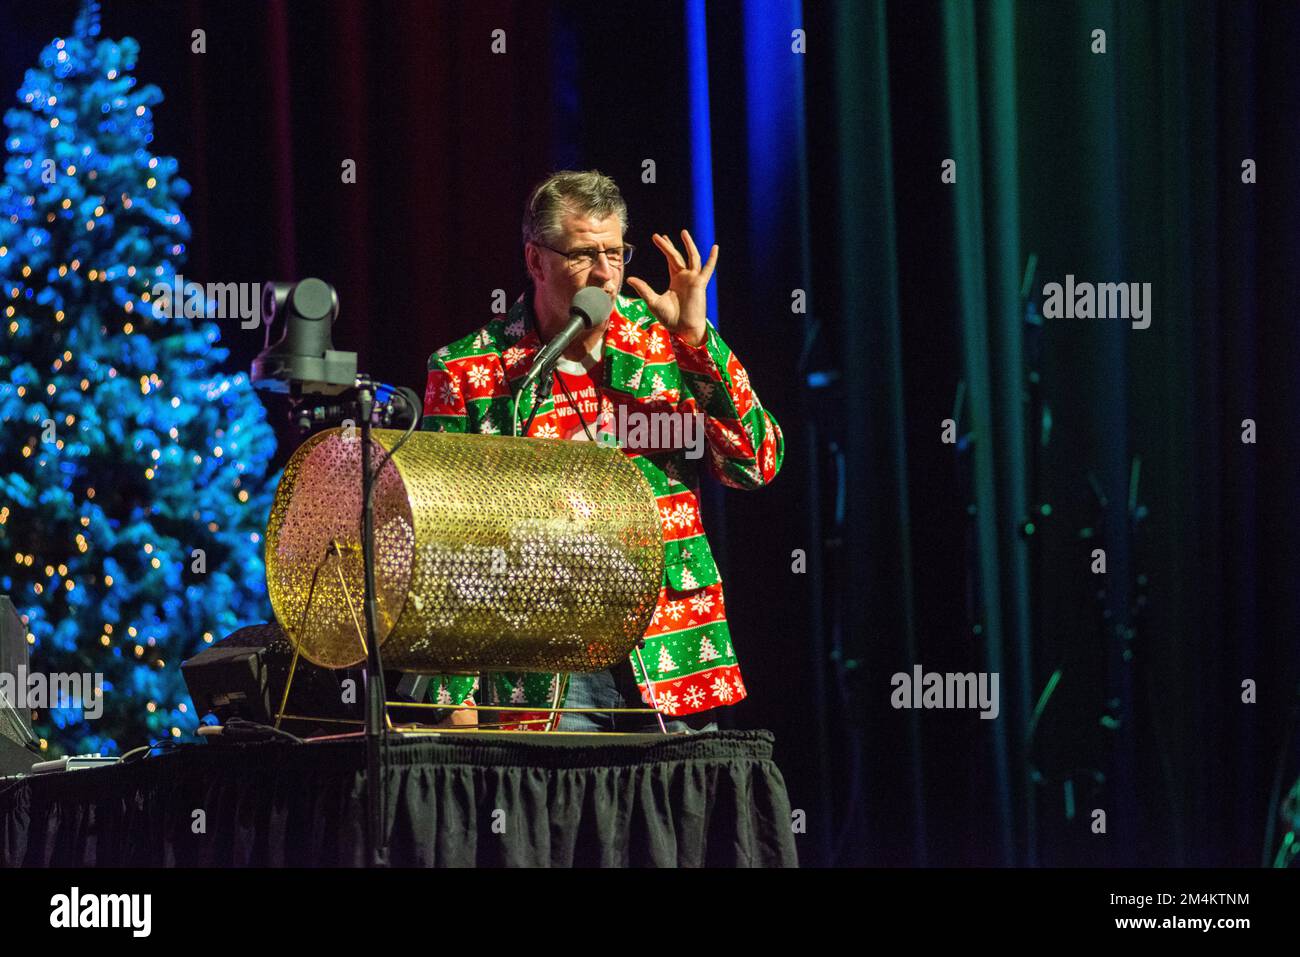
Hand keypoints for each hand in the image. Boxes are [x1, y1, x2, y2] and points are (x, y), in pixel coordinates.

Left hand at [626, 229, 716, 345]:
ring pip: (692, 258)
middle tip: (659, 235)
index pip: (671, 260)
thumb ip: (643, 289)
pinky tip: (715, 248)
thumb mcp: (653, 301)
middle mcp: (685, 277)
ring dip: (689, 245)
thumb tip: (630, 278)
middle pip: (677, 256)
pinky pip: (707, 269)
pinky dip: (712, 259)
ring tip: (683, 233)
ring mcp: (694, 279)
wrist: (682, 329)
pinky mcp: (700, 284)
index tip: (658, 237)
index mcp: (676, 280)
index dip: (665, 248)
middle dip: (669, 246)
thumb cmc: (669, 318)